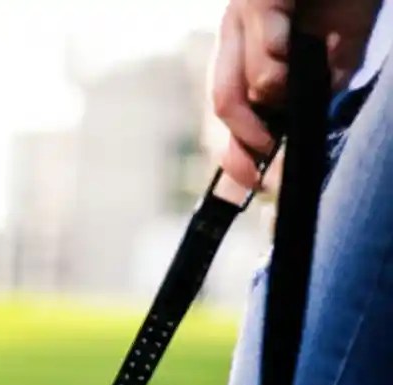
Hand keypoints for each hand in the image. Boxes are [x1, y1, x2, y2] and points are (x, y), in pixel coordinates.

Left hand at [211, 0, 381, 187]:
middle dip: (247, 139)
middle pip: (224, 104)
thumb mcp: (328, 64)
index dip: (233, 152)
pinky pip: (264, 44)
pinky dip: (280, 55)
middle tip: (271, 153)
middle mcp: (236, 37)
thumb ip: (304, 101)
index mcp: (245, 55)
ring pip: (249, 82)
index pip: (226, 112)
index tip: (252, 183)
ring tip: (310, 62)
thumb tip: (289, 155)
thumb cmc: (343, 5)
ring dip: (281, 90)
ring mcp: (244, 16)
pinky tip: (297, 44)